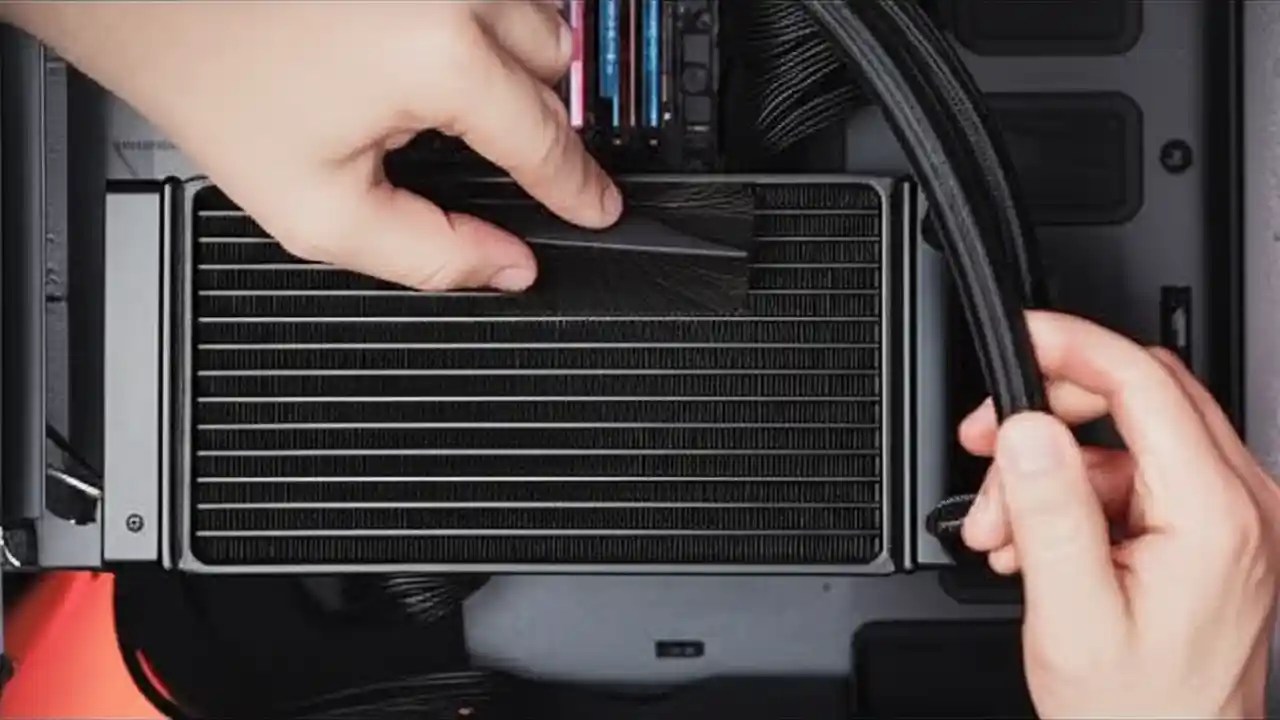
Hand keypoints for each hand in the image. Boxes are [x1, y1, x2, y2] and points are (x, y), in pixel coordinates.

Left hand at [8, 2, 619, 290]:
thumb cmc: (216, 82)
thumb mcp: (318, 210)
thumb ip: (430, 254)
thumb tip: (508, 267)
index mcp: (442, 58)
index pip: (544, 140)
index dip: (578, 188)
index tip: (598, 207)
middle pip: (555, 66)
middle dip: (541, 119)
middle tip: (508, 161)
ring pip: (533, 13)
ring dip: (519, 63)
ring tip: (461, 103)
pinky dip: (487, 22)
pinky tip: (440, 51)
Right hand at [959, 311, 1277, 718]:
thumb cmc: (1136, 711)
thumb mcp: (1071, 616)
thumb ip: (1050, 515)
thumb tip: (1028, 429)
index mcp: (1216, 514)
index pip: (1144, 382)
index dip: (1072, 347)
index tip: (1019, 338)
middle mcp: (1241, 502)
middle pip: (1139, 394)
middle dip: (1048, 413)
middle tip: (985, 444)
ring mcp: (1231, 514)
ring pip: (1126, 439)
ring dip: (1051, 470)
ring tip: (1002, 529)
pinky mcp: (1212, 529)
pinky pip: (1135, 476)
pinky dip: (1075, 496)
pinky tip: (1036, 542)